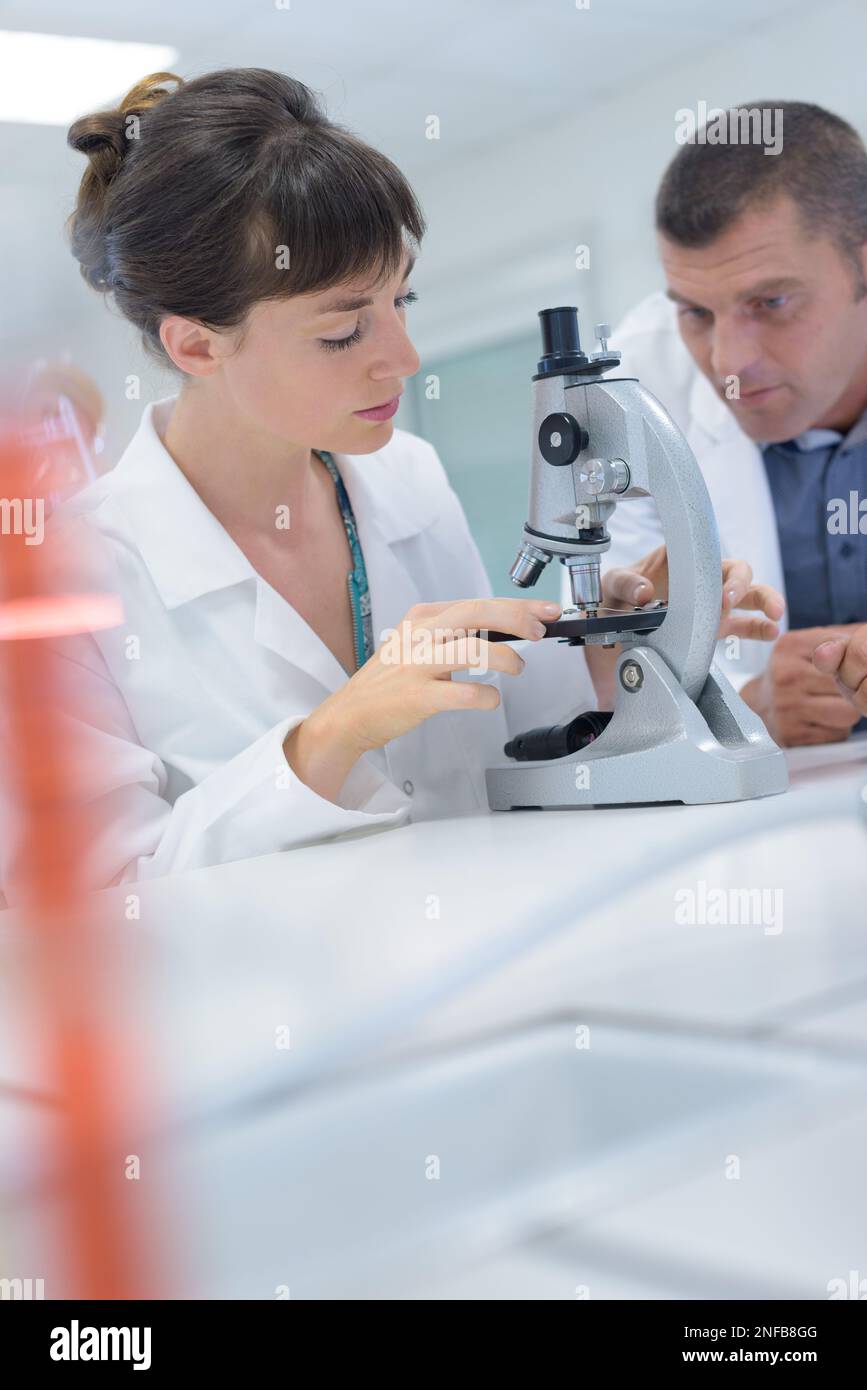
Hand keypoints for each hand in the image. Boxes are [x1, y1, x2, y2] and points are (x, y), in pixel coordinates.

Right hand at [283, 596, 560, 801]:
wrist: (350, 714)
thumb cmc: (390, 682)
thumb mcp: (416, 644)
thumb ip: (454, 635)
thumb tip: (505, 629)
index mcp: (423, 618)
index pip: (478, 603)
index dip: (517, 606)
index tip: (545, 612)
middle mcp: (421, 635)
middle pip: (478, 613)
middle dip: (516, 619)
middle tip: (538, 633)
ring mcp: (417, 665)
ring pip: (474, 648)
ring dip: (506, 657)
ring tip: (517, 668)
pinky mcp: (417, 696)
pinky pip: (463, 692)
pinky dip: (485, 696)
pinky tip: (489, 698)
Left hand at [601, 545, 783, 640]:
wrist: (615, 626)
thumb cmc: (616, 596)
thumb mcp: (612, 584)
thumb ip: (625, 583)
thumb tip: (645, 593)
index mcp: (682, 559)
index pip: (710, 554)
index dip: (719, 570)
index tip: (720, 595)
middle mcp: (703, 578)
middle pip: (737, 572)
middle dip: (744, 586)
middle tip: (732, 604)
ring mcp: (712, 603)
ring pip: (749, 596)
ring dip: (766, 603)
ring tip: (776, 618)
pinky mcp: (715, 627)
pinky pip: (744, 624)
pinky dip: (760, 627)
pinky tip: (771, 633)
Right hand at [740, 625, 863, 746]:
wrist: (756, 704)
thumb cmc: (790, 673)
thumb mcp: (805, 645)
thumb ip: (837, 638)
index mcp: (791, 647)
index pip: (843, 651)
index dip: (855, 664)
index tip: (852, 668)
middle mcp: (786, 675)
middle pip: (849, 686)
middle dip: (850, 690)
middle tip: (835, 689)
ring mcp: (787, 707)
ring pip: (847, 713)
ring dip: (845, 712)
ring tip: (831, 705)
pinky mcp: (791, 734)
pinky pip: (836, 735)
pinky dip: (835, 730)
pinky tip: (820, 721)